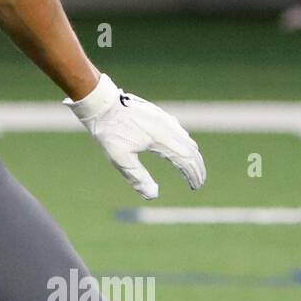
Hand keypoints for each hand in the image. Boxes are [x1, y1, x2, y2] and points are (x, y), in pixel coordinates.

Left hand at [64, 73, 205, 199]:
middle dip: (197, 167)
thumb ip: (138, 177)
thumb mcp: (121, 159)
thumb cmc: (110, 132)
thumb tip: (153, 196)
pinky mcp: (158, 114)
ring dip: (192, 155)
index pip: (186, 161)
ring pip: (186, 139)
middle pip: (191, 150)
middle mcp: (168, 128)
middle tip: (198, 181)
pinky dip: (185, 144)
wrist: (101, 103)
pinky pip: (179, 131)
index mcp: (162, 140)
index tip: (195, 187)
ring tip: (191, 168)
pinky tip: (179, 148)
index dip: (193, 175)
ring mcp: (164, 119)